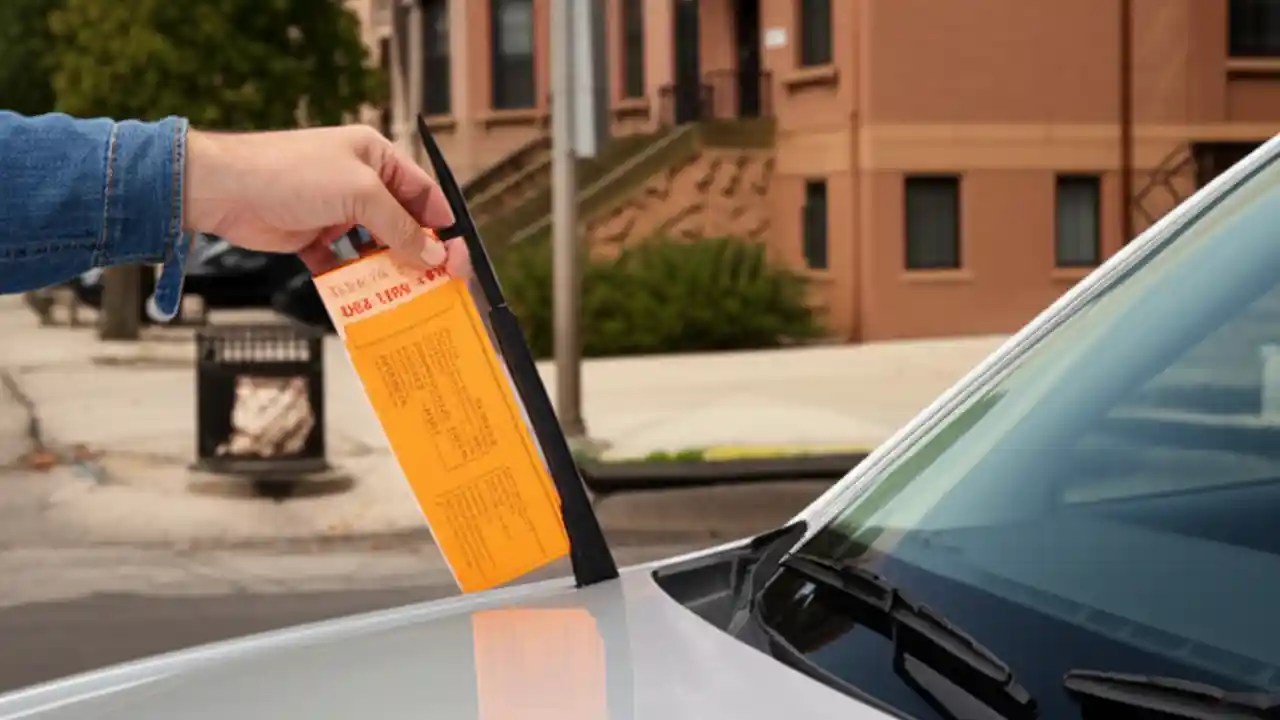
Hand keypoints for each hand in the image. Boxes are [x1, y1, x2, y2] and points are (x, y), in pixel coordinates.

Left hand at [182, 124, 468, 276]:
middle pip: (403, 223)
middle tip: (437, 286)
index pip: (424, 193)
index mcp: (376, 158)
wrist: (224, 189)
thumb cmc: (292, 174)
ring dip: (388, 271)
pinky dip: (353, 281)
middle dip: (419, 253)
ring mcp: (336, 211)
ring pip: (375, 247)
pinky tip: (365, 299)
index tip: (456, 259)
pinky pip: (343, 264)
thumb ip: (400, 226)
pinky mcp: (313, 237)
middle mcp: (359, 182)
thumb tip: (434, 255)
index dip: (444, 226)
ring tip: (405, 298)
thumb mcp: (360, 194)